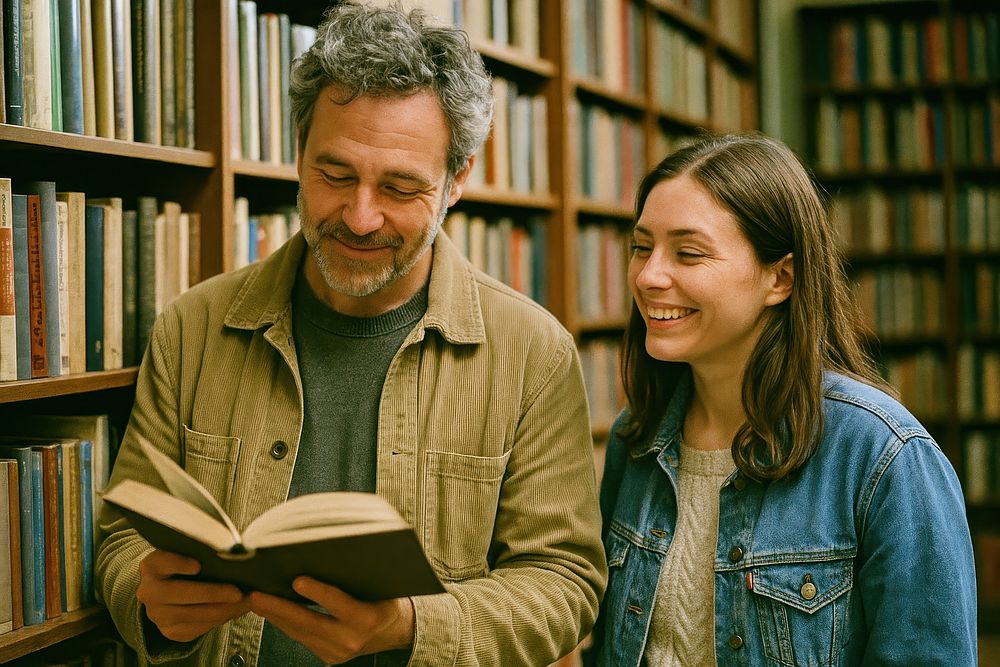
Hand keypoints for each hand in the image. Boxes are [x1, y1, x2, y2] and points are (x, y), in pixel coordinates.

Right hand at [137, 550, 250, 641]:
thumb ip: (201, 551)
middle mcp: (149, 592)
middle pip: (182, 594)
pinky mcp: (170, 631)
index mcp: (152, 565)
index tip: (197, 565)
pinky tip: (236, 611)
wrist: (170, 589)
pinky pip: (198, 629)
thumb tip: (231, 553)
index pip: (162, 562)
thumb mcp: (187, 551)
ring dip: (224, 610)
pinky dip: (220, 620)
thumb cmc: (186, 563)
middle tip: (239, 592)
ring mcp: (157, 615)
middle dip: (214, 594)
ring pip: (193, 615)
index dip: (178, 564)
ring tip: (246, 602)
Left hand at [249, 577, 414, 663]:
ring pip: (300, 633)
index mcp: (367, 618)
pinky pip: (301, 639)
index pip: (338, 603)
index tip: (297, 580)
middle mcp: (351, 639)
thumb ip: (356, 576)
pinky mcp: (328, 657)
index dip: (317, 592)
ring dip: (275, 616)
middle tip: (256, 595)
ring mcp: (337, 652)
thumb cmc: (385, 600)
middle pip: (309, 622)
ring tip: (255, 600)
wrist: (394, 632)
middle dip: (279, 608)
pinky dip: (285, 624)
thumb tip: (328, 552)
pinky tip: (271, 612)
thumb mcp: (379, 586)